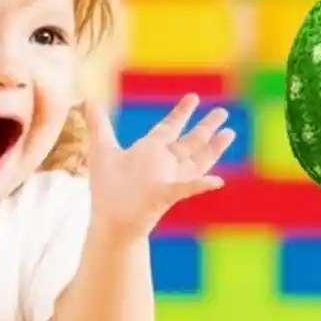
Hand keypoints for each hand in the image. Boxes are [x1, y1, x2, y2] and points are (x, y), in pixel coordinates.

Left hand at [85, 94, 234, 240]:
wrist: (111, 223)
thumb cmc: (107, 190)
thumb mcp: (102, 150)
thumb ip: (99, 124)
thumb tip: (89, 98)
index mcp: (151, 150)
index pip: (169, 127)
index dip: (181, 112)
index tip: (193, 97)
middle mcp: (164, 163)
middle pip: (189, 141)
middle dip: (206, 126)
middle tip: (223, 111)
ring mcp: (168, 179)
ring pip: (196, 162)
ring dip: (213, 149)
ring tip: (230, 134)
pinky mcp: (165, 196)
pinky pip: (186, 189)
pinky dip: (200, 185)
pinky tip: (217, 181)